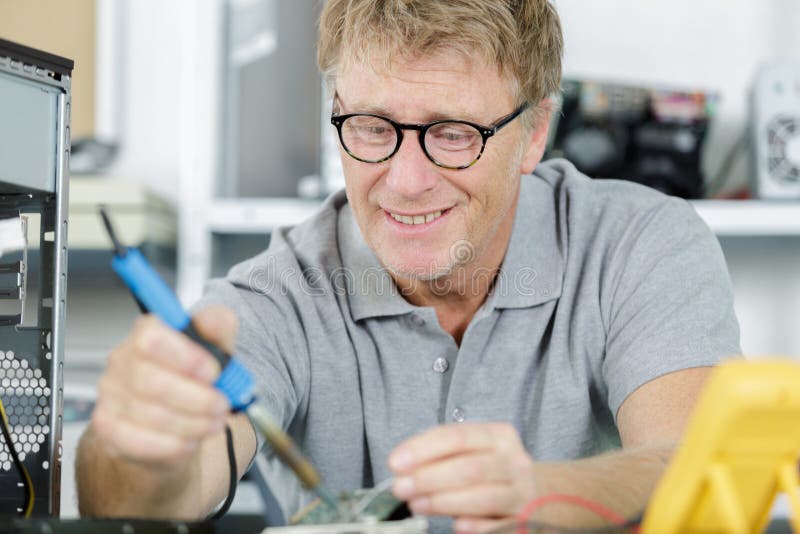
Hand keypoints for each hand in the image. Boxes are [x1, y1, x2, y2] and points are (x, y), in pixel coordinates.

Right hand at [90, 306, 235, 468]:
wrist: (179, 421)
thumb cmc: (195, 380)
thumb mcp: (217, 348)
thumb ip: (219, 328)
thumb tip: (216, 319)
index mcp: (146, 333)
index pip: (151, 339)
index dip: (186, 358)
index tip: (213, 372)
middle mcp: (122, 361)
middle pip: (151, 382)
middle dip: (198, 399)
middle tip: (221, 404)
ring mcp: (110, 395)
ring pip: (151, 415)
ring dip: (193, 424)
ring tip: (212, 422)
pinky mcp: (108, 429)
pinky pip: (139, 443)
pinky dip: (174, 445)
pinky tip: (190, 439)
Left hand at [388, 422, 536, 533]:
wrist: (545, 493)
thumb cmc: (495, 469)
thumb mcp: (475, 450)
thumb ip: (443, 454)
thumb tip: (403, 467)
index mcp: (499, 436)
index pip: (457, 437)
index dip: (423, 449)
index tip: (396, 462)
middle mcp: (514, 462)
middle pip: (469, 468)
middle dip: (429, 478)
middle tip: (400, 487)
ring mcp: (522, 493)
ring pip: (483, 497)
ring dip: (444, 501)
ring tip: (416, 504)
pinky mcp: (525, 522)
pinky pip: (501, 526)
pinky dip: (478, 526)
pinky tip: (457, 526)